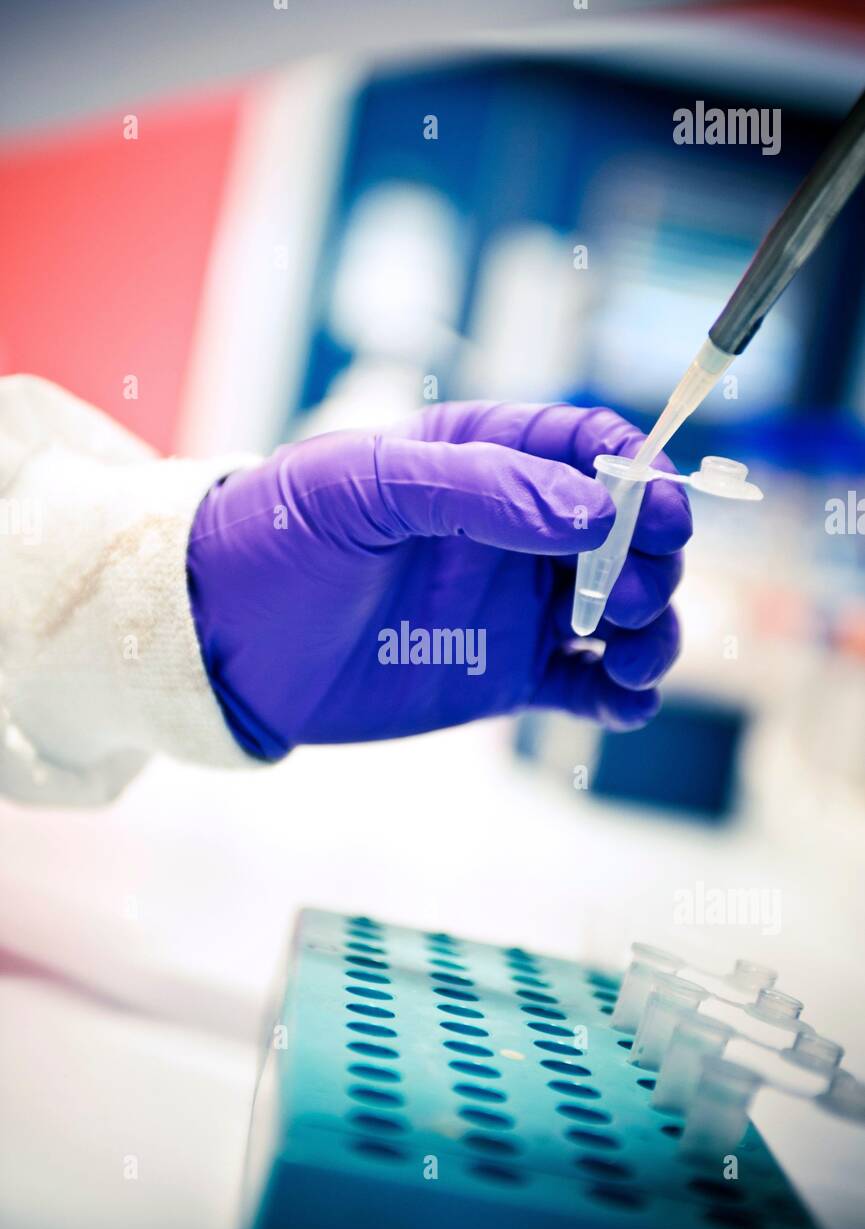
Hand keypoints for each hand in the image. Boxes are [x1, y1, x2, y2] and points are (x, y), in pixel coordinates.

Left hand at [186, 401, 690, 757]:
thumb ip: (483, 489)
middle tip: (628, 593)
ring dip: (652, 630)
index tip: (663, 514)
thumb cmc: (284, 534)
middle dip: (651, 560)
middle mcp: (518, 530)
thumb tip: (596, 513)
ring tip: (629, 656)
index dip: (641, 474)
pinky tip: (622, 700)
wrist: (226, 638)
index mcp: (487, 460)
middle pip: (627, 534)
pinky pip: (589, 684)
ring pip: (624, 612)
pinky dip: (623, 694)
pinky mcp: (508, 675)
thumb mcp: (369, 484)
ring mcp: (517, 605)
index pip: (591, 448)